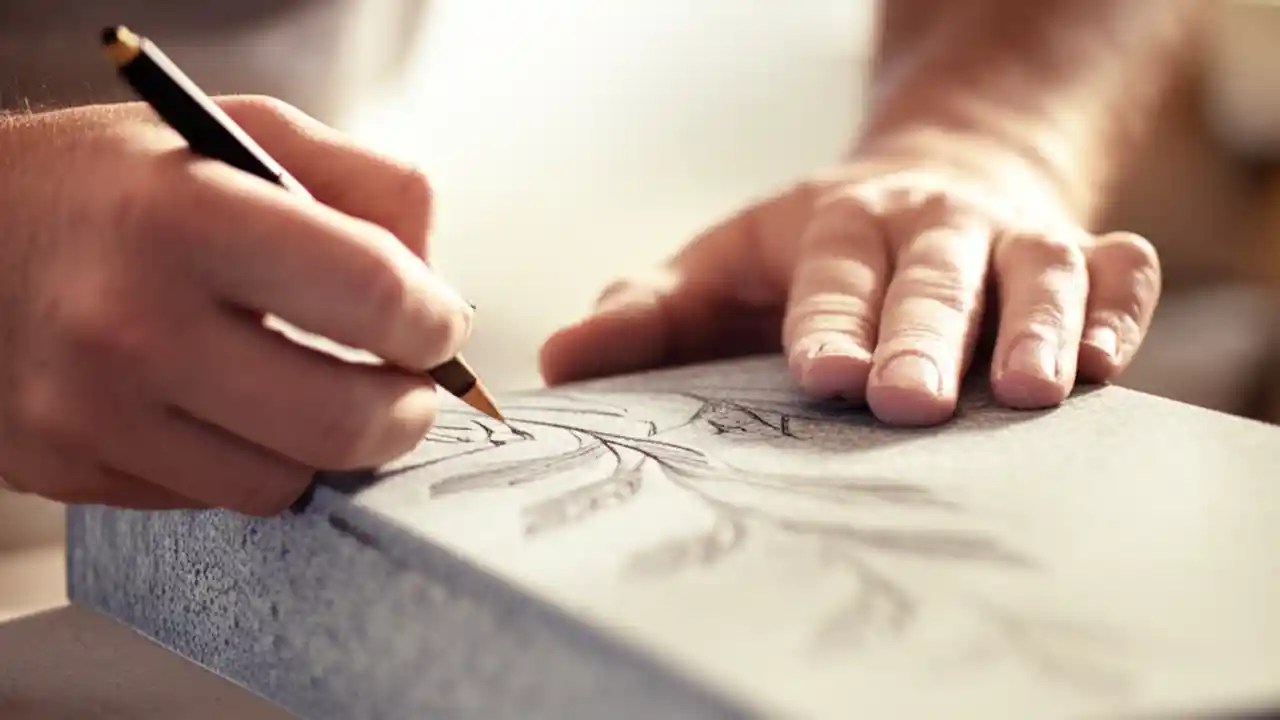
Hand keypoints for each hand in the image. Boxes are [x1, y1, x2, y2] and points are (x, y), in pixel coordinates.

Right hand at [0, 97, 469, 513]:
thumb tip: (437, 283)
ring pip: (286, 481)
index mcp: (185, 215)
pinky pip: (212, 498)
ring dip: (331, 444)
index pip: (372, 294)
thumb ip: (366, 185)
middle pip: (342, 420)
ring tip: (328, 394)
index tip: (441, 325)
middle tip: (410, 386)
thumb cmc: (113, 181)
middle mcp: (129, 322)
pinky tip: (238, 409)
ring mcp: (90, 410)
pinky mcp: (67, 465)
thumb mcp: (240, 131)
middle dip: (408, 410)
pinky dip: (252, 460)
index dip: (435, 321)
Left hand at [541, 134, 1159, 425]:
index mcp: (840, 227)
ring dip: (1034, 326)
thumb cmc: (818, 249)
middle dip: (922, 333)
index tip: (819, 370)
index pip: (832, 273)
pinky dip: (1121, 312)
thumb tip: (557, 361)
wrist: (935, 179)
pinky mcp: (1082, 255)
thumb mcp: (724, 267)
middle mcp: (932, 228)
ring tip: (1026, 391)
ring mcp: (1014, 240)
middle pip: (933, 274)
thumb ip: (648, 314)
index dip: (829, 318)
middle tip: (907, 400)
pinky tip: (1105, 363)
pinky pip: (1117, 275)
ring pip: (1036, 272)